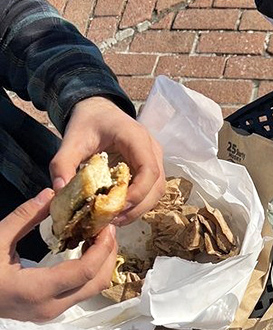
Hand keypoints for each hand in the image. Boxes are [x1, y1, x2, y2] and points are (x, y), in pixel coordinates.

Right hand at [0, 189, 117, 321]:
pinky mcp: (50, 311)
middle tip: (106, 228)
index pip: (84, 272)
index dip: (102, 248)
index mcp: (36, 290)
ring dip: (100, 263)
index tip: (107, 226)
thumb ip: (24, 218)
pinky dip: (89, 272)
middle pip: (96, 283)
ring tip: (97, 236)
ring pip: (91, 291)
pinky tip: (84, 250)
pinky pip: (80, 292)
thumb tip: (50, 194)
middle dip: (107, 255)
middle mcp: (50, 307)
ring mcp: (51, 313)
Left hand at [50, 96, 164, 223]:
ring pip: (157, 192)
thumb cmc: (88, 122)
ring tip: (114, 218)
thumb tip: (60, 190)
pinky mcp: (151, 168)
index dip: (138, 193)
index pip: (149, 170)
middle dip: (137, 207)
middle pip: (157, 186)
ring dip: (139, 209)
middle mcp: (152, 149)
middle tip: (112, 219)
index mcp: (136, 138)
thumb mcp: (71, 139)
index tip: (116, 206)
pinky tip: (119, 209)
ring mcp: (155, 159)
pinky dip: (138, 204)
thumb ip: (63, 163)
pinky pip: (151, 191)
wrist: (98, 110)